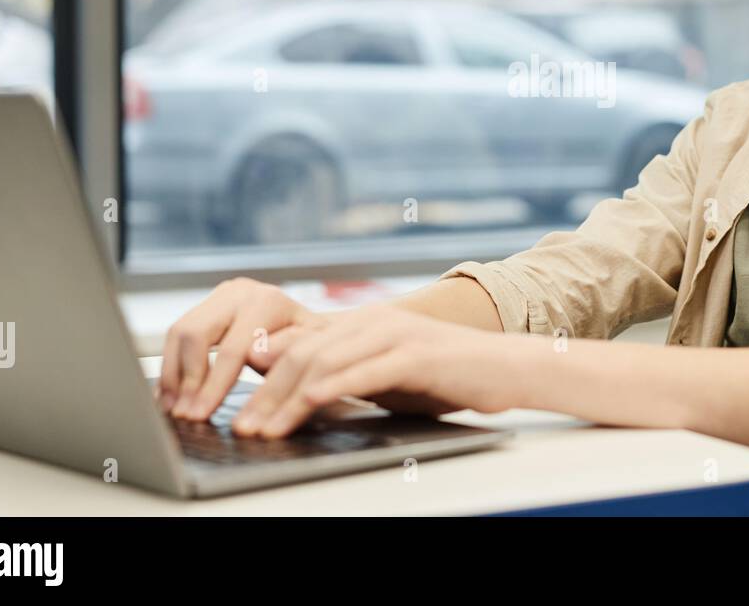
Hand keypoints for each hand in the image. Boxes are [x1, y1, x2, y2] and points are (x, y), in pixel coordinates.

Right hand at [156, 277, 327, 420]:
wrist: (305, 325)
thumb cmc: (309, 344)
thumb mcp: (311, 350)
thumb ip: (288, 351)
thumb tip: (257, 356)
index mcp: (267, 302)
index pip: (231, 349)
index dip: (212, 386)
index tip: (200, 414)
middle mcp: (238, 293)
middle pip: (195, 335)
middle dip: (187, 380)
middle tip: (183, 414)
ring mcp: (218, 297)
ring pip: (179, 332)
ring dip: (173, 374)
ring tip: (173, 408)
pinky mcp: (204, 306)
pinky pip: (176, 334)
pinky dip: (171, 366)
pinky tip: (171, 394)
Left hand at [230, 304, 527, 437]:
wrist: (508, 368)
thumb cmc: (450, 377)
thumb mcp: (390, 377)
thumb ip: (349, 377)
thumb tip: (299, 392)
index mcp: (364, 323)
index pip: (300, 348)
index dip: (264, 381)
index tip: (240, 414)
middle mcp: (374, 321)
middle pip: (303, 353)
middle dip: (266, 393)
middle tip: (242, 427)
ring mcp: (395, 334)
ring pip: (325, 361)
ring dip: (288, 398)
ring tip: (266, 428)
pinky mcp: (417, 353)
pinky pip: (364, 369)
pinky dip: (332, 386)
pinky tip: (308, 403)